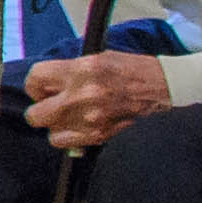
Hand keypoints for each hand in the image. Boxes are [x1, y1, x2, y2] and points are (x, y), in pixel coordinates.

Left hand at [18, 51, 172, 147]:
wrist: (165, 88)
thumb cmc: (133, 70)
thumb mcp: (98, 59)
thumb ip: (70, 71)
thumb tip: (47, 82)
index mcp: (81, 70)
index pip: (35, 78)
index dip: (35, 84)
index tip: (42, 87)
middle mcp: (82, 96)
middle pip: (36, 114)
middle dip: (41, 108)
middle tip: (52, 103)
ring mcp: (91, 119)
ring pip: (50, 133)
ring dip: (56, 125)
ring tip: (69, 116)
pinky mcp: (100, 136)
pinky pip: (67, 143)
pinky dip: (69, 137)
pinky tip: (80, 126)